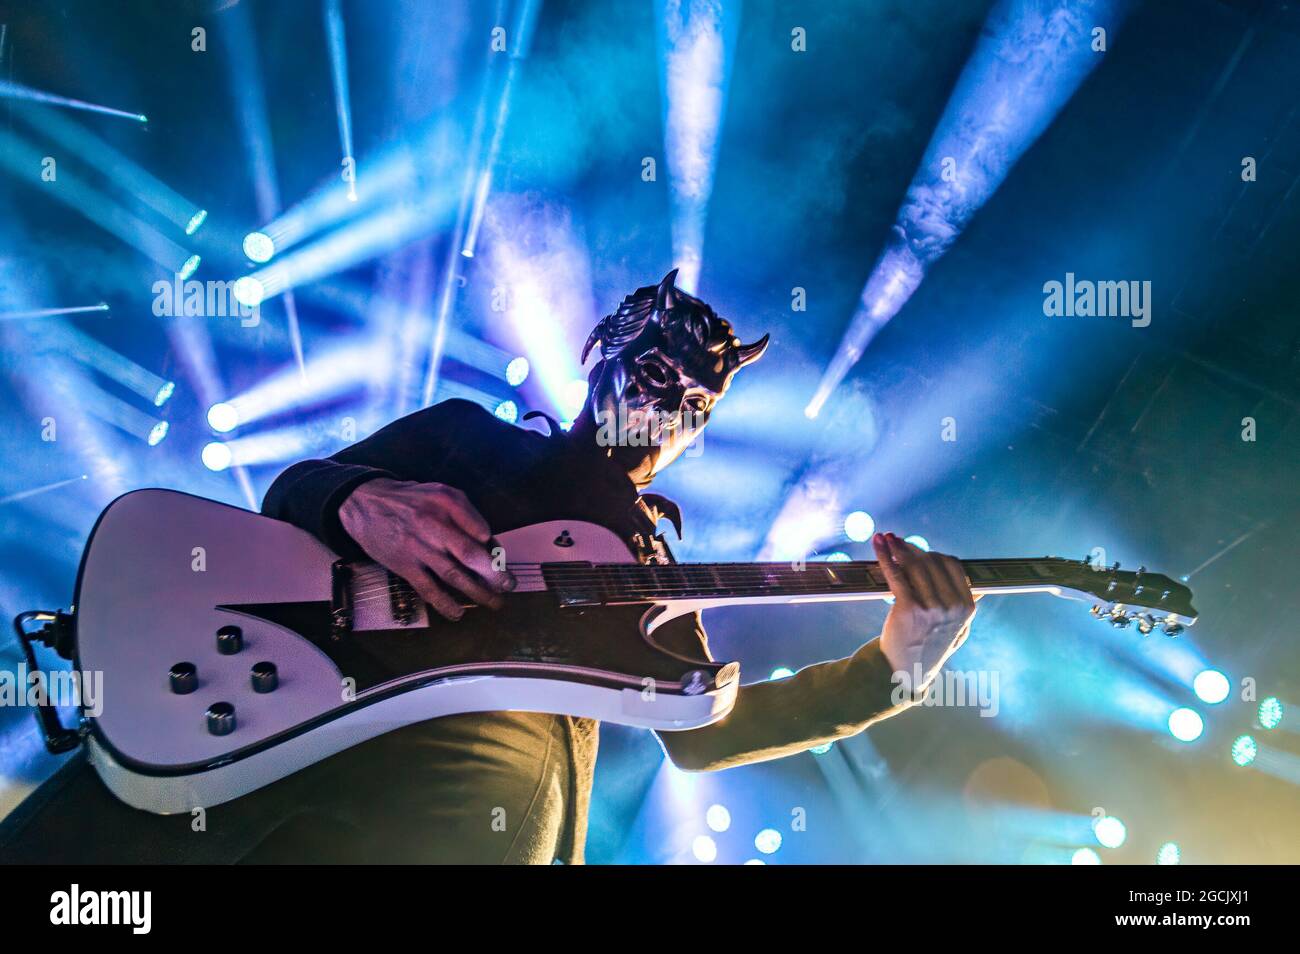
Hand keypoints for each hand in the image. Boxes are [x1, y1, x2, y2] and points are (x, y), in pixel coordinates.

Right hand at [338, 478, 514, 620]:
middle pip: (470, 554)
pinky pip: (428, 589)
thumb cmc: (410, 499)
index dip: (495, 547)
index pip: (480, 529)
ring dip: (478, 592)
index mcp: (446, 504)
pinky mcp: (404, 566)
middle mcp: (433, 525)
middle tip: (510, 585)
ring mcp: (418, 548)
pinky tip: (459, 613)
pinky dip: (445, 604)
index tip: (501, 557)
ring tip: (495, 602)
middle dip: (495, 573)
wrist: (365, 504)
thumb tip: (487, 537)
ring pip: (454, 575)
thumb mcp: (440, 491)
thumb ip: (465, 510)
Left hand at [874, 532, 976, 688]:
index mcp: (966, 607)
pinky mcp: (908, 608)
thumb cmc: (930, 647)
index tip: (919, 551)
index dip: (934, 555)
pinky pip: (896, 574)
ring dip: (897, 547)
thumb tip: (980, 588)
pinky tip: (878, 544)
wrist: (906, 670)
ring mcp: (931, 607)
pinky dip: (885, 556)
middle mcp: (952, 606)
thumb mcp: (959, 631)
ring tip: (885, 538)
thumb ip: (967, 608)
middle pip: (932, 562)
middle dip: (913, 548)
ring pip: (914, 565)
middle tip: (896, 541)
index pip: (952, 566)